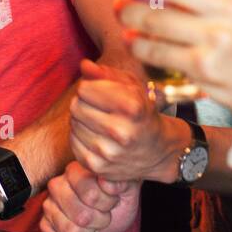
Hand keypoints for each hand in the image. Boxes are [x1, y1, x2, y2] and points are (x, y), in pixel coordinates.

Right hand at [41, 161, 139, 231]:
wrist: (109, 222)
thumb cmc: (116, 203)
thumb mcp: (126, 190)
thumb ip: (120, 183)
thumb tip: (107, 183)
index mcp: (75, 171)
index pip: (90, 194)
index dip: (107, 204)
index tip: (111, 200)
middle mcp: (57, 185)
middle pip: (81, 216)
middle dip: (99, 221)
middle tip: (102, 214)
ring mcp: (48, 206)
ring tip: (91, 224)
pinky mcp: (44, 225)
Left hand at [70, 60, 180, 182]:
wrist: (158, 151)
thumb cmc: (142, 113)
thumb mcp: (132, 87)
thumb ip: (106, 73)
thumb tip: (84, 65)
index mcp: (132, 107)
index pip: (85, 89)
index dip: (91, 87)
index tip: (100, 92)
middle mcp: (121, 131)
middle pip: (76, 106)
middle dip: (84, 102)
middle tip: (98, 107)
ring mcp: (108, 152)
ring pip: (73, 123)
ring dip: (82, 119)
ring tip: (99, 121)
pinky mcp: (97, 166)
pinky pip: (73, 142)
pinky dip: (80, 136)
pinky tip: (96, 135)